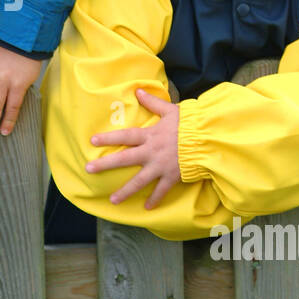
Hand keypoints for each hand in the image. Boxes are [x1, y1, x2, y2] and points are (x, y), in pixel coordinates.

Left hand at [85, 87, 180, 209]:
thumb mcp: (170, 110)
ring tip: (112, 200)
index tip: (92, 141)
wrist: (209, 139)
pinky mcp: (172, 176)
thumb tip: (138, 91)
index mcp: (150, 135)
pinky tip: (147, 208)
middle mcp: (152, 152)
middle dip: (106, 164)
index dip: (109, 138)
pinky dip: (155, 199)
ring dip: (125, 191)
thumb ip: (153, 102)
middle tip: (89, 169)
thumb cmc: (190, 123)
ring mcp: (161, 166)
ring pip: (139, 181)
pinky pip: (162, 190)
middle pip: (125, 159)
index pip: (125, 136)